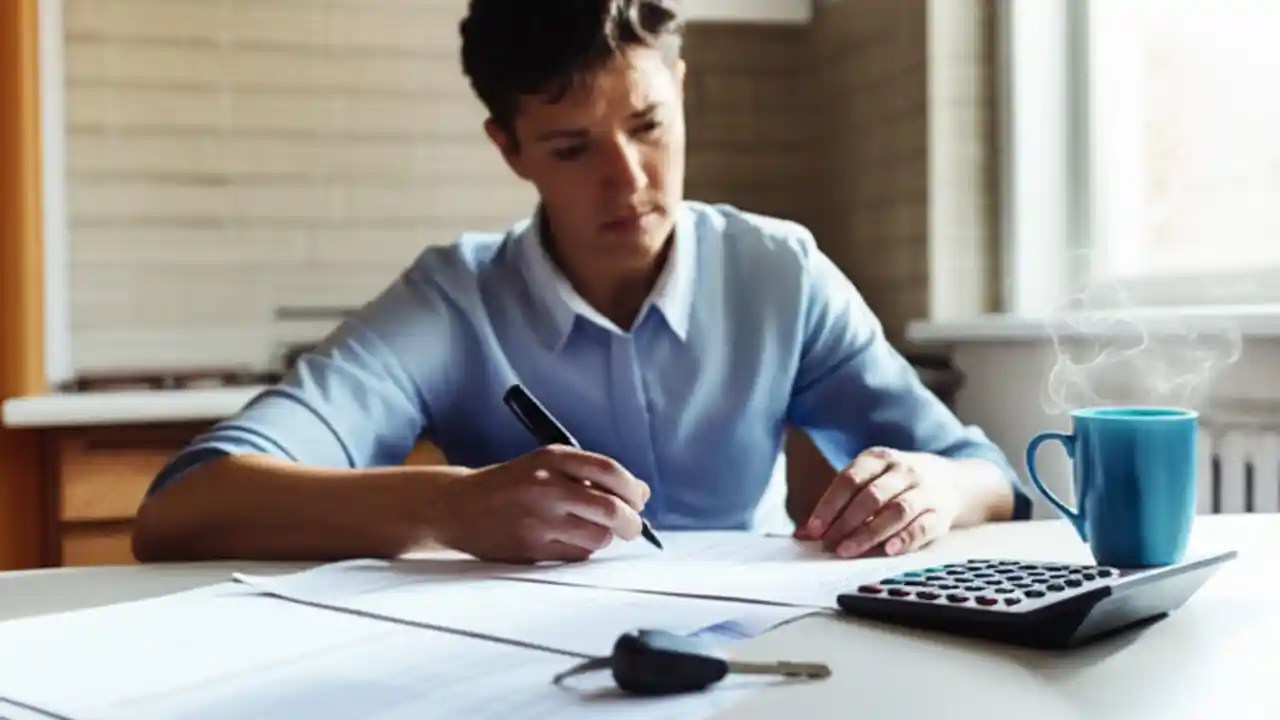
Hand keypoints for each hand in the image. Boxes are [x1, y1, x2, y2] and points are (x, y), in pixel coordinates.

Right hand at [429, 445, 650, 562]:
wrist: (457, 506)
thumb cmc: (511, 485)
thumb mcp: (545, 465)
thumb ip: (589, 474)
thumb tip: (641, 493)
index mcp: (552, 458)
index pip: (609, 470)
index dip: (632, 488)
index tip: (639, 499)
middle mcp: (547, 485)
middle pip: (611, 509)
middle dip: (631, 522)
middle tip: (632, 527)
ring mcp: (539, 519)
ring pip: (598, 537)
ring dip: (604, 538)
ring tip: (587, 530)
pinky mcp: (532, 548)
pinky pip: (577, 555)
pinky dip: (583, 550)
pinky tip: (567, 541)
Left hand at [795, 447, 959, 557]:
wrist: (955, 481)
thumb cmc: (898, 484)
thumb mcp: (871, 480)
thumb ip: (839, 505)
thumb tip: (803, 534)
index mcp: (878, 458)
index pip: (849, 480)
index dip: (829, 505)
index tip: (813, 529)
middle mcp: (903, 470)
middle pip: (871, 496)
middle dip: (846, 522)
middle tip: (829, 545)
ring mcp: (924, 490)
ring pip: (896, 511)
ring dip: (870, 533)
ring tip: (849, 551)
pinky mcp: (941, 513)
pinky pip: (922, 526)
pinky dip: (905, 539)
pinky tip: (889, 550)